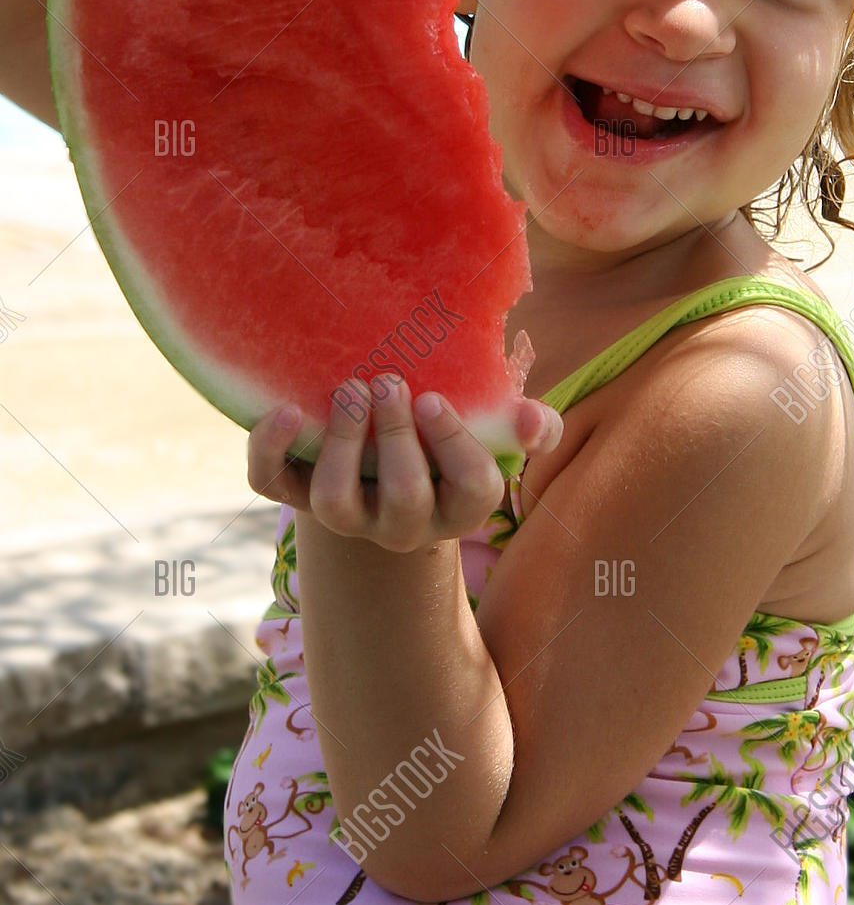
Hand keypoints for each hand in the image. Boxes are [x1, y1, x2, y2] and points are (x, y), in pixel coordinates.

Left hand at [247, 376, 563, 552]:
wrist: (390, 455)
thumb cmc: (452, 436)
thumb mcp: (495, 431)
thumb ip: (531, 427)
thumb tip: (533, 421)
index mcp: (461, 505)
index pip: (473, 489)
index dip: (453, 446)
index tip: (433, 398)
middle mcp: (404, 523)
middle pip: (403, 500)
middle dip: (395, 440)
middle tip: (390, 381)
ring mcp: (350, 515)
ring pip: (335, 504)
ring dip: (341, 446)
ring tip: (351, 390)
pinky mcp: (300, 495)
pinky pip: (274, 485)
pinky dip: (269, 451)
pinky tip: (284, 410)